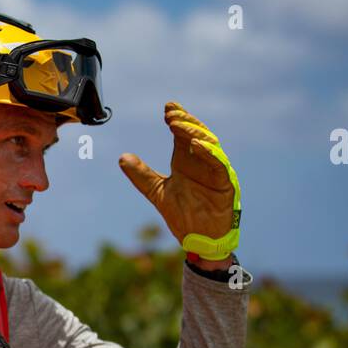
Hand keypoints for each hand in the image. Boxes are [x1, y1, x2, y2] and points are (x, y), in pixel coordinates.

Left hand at [118, 102, 240, 260]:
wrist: (198, 240)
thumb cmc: (183, 214)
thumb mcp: (157, 192)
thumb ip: (141, 176)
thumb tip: (122, 158)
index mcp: (186, 161)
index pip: (182, 134)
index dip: (177, 119)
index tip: (167, 108)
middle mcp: (202, 162)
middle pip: (196, 134)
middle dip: (184, 122)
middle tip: (170, 114)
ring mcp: (215, 171)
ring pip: (209, 144)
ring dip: (194, 132)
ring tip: (178, 125)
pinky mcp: (225, 184)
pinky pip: (219, 165)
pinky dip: (209, 154)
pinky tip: (196, 145)